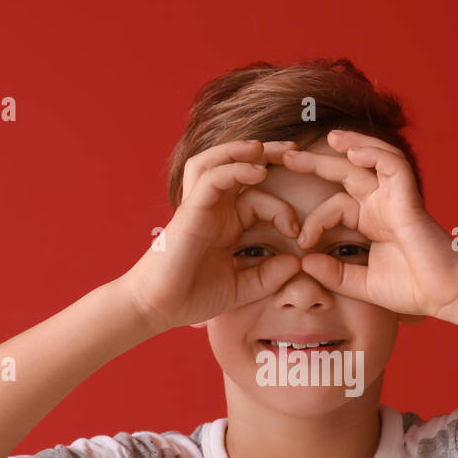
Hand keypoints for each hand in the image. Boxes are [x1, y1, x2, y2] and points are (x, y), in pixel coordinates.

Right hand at [120, 139, 303, 331]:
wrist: (158, 309)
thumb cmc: (193, 297)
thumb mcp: (242, 287)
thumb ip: (269, 276)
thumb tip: (296, 262)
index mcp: (227, 224)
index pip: (259, 199)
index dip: (283, 209)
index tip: (299, 233)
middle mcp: (214, 209)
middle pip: (238, 166)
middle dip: (267, 154)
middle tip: (296, 150)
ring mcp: (200, 207)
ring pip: (218, 161)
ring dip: (242, 150)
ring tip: (267, 149)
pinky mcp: (189, 211)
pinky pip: (210, 178)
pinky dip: (234, 168)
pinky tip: (257, 170)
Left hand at [279, 130, 457, 319]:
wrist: (446, 297)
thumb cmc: (411, 290)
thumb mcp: (362, 284)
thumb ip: (334, 274)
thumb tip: (304, 261)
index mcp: (370, 221)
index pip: (334, 205)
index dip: (314, 220)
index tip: (300, 242)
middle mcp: (382, 205)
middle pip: (345, 172)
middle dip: (316, 161)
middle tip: (286, 154)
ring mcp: (396, 199)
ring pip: (372, 158)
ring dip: (350, 144)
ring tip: (328, 137)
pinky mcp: (410, 200)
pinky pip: (393, 166)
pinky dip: (375, 154)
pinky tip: (354, 152)